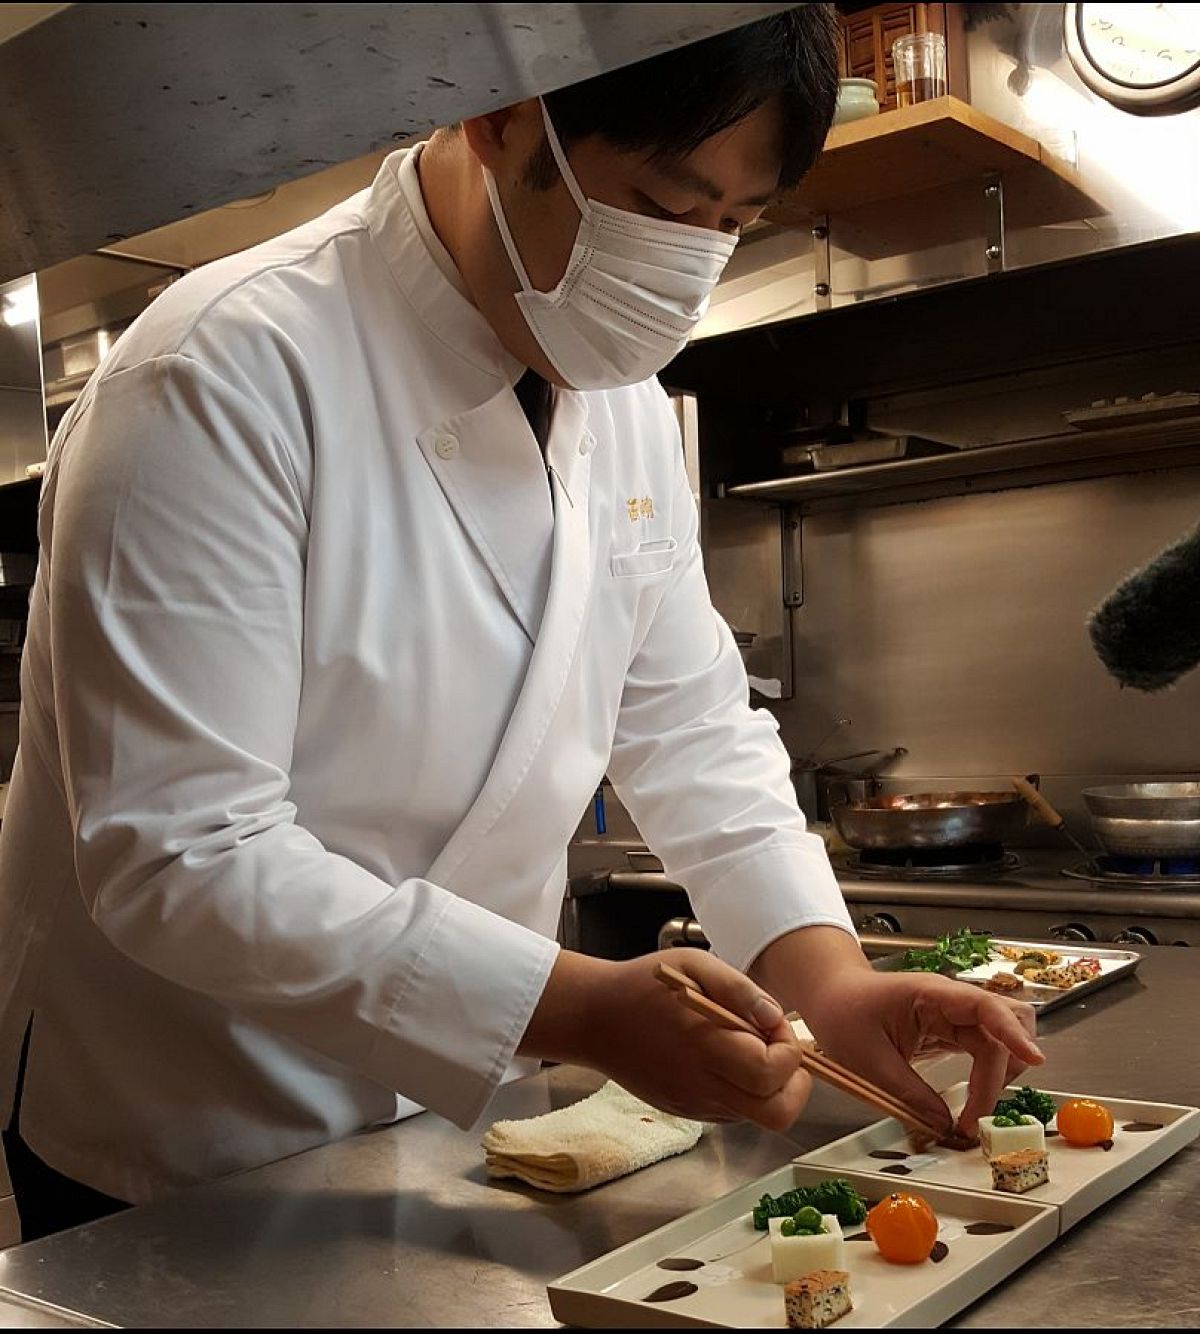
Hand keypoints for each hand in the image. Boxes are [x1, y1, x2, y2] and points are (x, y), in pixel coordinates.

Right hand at [521, 948, 810, 1131]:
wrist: (593, 1017)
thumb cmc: (643, 985)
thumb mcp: (694, 965)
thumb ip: (740, 990)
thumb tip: (776, 1018)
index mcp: (706, 1047)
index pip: (772, 1072)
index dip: (789, 1050)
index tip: (774, 1024)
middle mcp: (703, 1085)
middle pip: (776, 1113)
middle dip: (793, 1084)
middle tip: (780, 1052)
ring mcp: (694, 1103)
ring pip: (757, 1117)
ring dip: (770, 1088)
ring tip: (750, 1049)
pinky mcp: (686, 1110)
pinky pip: (732, 1112)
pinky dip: (745, 1092)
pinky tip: (726, 1059)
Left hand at [804, 968, 1042, 1137]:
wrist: (830, 996)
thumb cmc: (843, 1013)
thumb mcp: (869, 1061)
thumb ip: (910, 1096)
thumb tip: (946, 1128)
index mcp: (931, 994)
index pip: (985, 1007)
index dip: (1012, 1033)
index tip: (1034, 1060)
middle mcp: (950, 1001)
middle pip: (1004, 1026)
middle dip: (1004, 1071)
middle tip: (978, 1114)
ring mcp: (953, 1016)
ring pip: (1001, 1040)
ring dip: (1000, 1076)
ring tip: (976, 1111)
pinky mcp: (951, 1032)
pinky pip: (984, 1051)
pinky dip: (987, 1078)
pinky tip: (974, 1101)